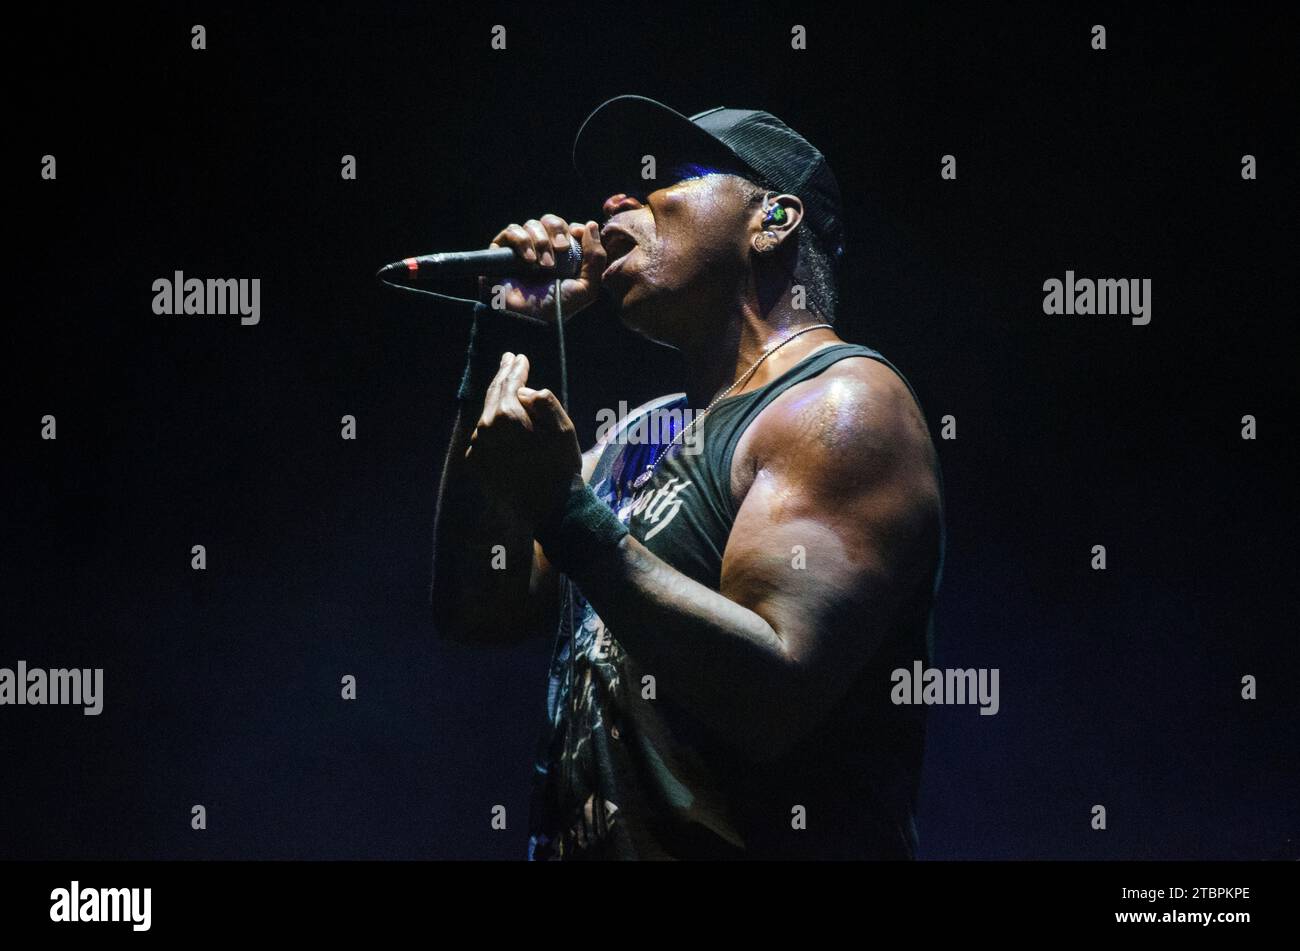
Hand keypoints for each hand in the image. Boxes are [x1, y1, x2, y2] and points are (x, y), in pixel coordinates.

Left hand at [465, 352, 581, 524]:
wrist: (548, 510)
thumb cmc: (561, 468)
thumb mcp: (563, 429)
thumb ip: (544, 401)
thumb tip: (525, 392)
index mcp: (507, 416)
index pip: (510, 384)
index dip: (516, 369)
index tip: (520, 357)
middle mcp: (485, 429)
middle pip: (493, 396)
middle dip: (503, 377)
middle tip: (508, 360)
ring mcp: (477, 448)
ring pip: (487, 416)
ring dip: (497, 402)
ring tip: (506, 388)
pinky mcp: (476, 464)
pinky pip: (483, 437)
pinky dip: (492, 427)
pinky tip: (500, 422)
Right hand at [479, 214, 606, 322]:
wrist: (528, 319)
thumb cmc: (556, 308)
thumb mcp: (586, 287)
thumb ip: (596, 258)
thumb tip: (591, 224)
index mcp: (564, 256)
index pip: (569, 228)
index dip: (574, 230)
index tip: (577, 237)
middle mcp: (543, 249)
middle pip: (551, 221)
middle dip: (558, 233)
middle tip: (561, 250)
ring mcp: (522, 249)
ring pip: (532, 224)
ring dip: (541, 241)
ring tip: (543, 265)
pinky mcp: (502, 250)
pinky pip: (512, 231)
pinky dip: (522, 241)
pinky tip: (528, 261)